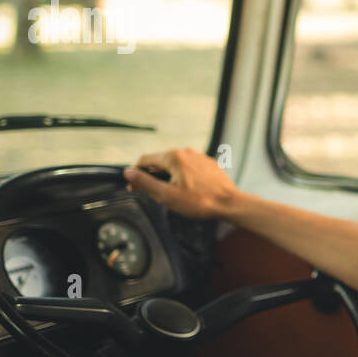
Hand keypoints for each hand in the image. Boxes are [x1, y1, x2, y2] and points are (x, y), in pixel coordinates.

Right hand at [123, 148, 238, 219]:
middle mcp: (186, 152)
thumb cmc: (199, 201)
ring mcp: (199, 157)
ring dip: (168, 178)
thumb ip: (145, 183)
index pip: (145, 160)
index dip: (136, 173)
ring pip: (175, 166)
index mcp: (174, 157)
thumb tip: (128, 172)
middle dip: (153, 177)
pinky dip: (183, 177)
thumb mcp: (166, 195)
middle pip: (160, 162)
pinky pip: (189, 168)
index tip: (133, 187)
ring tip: (172, 196)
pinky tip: (187, 192)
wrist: (229, 204)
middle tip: (153, 195)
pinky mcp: (208, 164)